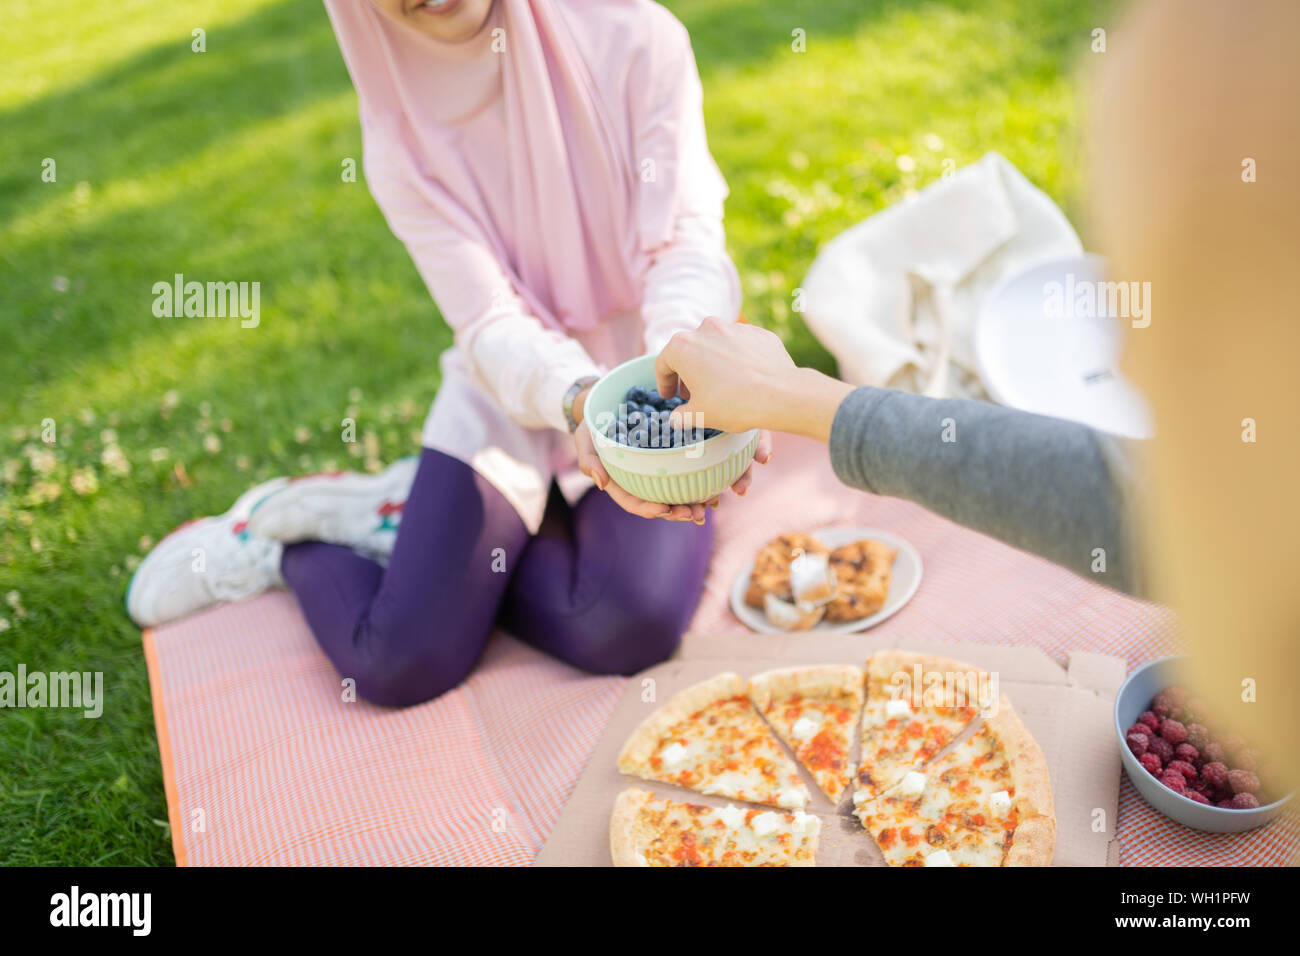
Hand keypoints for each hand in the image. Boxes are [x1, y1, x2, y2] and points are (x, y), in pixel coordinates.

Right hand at [571, 384, 766, 522]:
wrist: (607, 402)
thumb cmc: (594, 424)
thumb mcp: (585, 439)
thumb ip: (589, 459)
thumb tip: (601, 483)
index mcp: (623, 482)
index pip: (635, 502)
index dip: (650, 509)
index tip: (664, 510)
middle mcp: (644, 480)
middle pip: (662, 502)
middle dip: (680, 511)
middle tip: (696, 513)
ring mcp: (660, 469)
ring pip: (680, 489)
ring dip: (697, 499)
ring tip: (713, 503)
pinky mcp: (675, 454)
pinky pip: (692, 467)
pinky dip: (706, 474)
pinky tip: (722, 477)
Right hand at [654, 318, 853, 441]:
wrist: (780, 394)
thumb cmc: (733, 403)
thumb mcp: (700, 415)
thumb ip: (682, 415)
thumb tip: (678, 417)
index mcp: (682, 346)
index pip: (663, 363)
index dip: (664, 383)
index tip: (669, 396)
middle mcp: (706, 329)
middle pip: (690, 351)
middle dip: (689, 372)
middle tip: (694, 393)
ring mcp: (734, 328)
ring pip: (717, 346)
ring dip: (714, 364)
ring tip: (721, 386)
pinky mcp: (758, 333)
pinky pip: (742, 346)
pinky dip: (738, 360)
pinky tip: (744, 379)